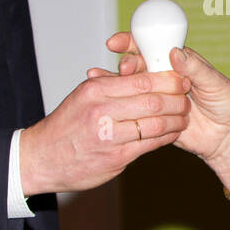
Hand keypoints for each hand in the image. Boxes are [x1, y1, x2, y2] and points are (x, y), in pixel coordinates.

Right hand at [19, 68, 190, 194]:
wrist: (41, 158)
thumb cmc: (65, 126)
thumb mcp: (83, 96)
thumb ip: (110, 86)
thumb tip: (138, 71)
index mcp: (95, 90)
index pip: (141, 79)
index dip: (167, 79)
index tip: (180, 79)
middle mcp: (102, 111)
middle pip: (153, 101)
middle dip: (177, 99)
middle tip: (187, 98)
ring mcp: (109, 136)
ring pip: (156, 123)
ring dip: (176, 120)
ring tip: (184, 117)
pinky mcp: (116, 158)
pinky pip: (150, 144)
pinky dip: (167, 137)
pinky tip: (173, 133)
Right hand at [97, 34, 229, 166]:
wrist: (227, 137)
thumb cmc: (228, 106)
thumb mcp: (217, 84)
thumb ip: (196, 68)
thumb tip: (176, 52)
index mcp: (180, 62)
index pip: (153, 45)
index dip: (133, 41)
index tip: (120, 42)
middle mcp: (165, 76)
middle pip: (138, 64)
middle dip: (128, 64)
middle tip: (126, 69)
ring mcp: (158, 96)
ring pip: (134, 86)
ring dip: (121, 83)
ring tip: (116, 84)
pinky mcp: (154, 116)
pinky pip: (136, 108)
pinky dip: (121, 104)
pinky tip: (110, 103)